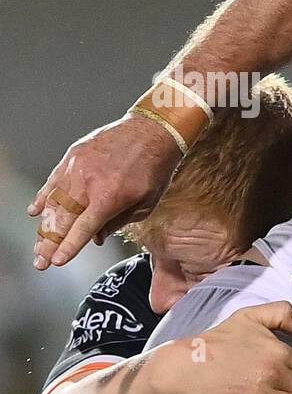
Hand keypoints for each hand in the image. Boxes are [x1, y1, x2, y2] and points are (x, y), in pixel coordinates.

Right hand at [30, 113, 182, 268]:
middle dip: (49, 245)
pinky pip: (52, 181)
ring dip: (44, 227)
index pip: (82, 229)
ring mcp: (76, 168)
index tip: (57, 262)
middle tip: (40, 262)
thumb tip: (97, 238)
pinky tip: (34, 212)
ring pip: (53, 203)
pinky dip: (42, 197)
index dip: (69, 248)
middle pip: (61, 220)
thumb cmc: (155, 168)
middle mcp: (87, 184)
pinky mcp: (72, 156)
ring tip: (39, 245)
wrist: (153, 131)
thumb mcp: (146, 203)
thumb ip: (119, 222)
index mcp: (109, 198)